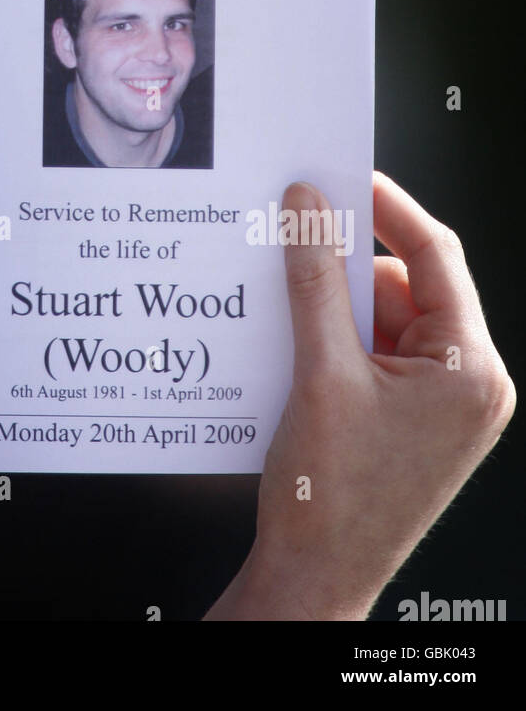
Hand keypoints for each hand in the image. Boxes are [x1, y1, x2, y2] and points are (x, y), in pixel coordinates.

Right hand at [204, 172, 515, 619]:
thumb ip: (314, 280)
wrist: (314, 578)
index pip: (436, 258)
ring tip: (289, 311)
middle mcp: (467, 385)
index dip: (387, 210)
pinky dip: (337, 337)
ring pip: (387, 317)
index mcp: (469, 372)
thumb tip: (307, 208)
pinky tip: (297, 342)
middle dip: (349, 266)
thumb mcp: (319, 372)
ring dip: (337, 304)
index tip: (345, 178)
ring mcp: (441, 404)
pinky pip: (377, 350)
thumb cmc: (330, 499)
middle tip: (296, 239)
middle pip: (408, 286)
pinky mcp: (412, 418)